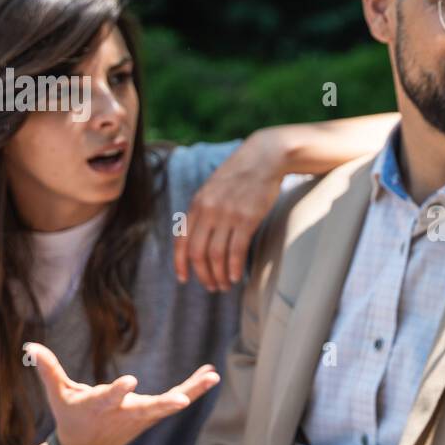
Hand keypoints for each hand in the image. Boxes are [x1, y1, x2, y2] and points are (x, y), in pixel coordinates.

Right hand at [25, 342, 218, 444]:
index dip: (118, 391)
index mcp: (99, 407)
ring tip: (212, 376)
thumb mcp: (57, 395)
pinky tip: (211, 375)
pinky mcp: (153, 415)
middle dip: (164, 405)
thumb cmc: (71, 417)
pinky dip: (194, 389)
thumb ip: (49, 369)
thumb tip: (30, 344)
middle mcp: (124, 413)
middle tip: (182, 401)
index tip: (130, 382)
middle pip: (147, 409)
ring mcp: (141, 416)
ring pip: (168, 404)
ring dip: (191, 391)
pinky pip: (177, 400)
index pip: (109, 398)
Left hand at [174, 132, 285, 291]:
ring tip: (225, 285)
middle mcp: (208, 210)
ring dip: (219, 275)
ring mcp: (227, 214)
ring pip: (216, 255)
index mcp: (197, 204)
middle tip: (211, 287)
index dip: (180, 263)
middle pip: (198, 252)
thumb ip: (204, 211)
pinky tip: (236, 276)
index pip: (181, 240)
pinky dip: (234, 268)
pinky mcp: (247, 218)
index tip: (183, 279)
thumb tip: (199, 238)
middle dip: (202, 274)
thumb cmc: (240, 175)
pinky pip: (236, 250)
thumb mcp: (213, 190)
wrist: (264, 158)